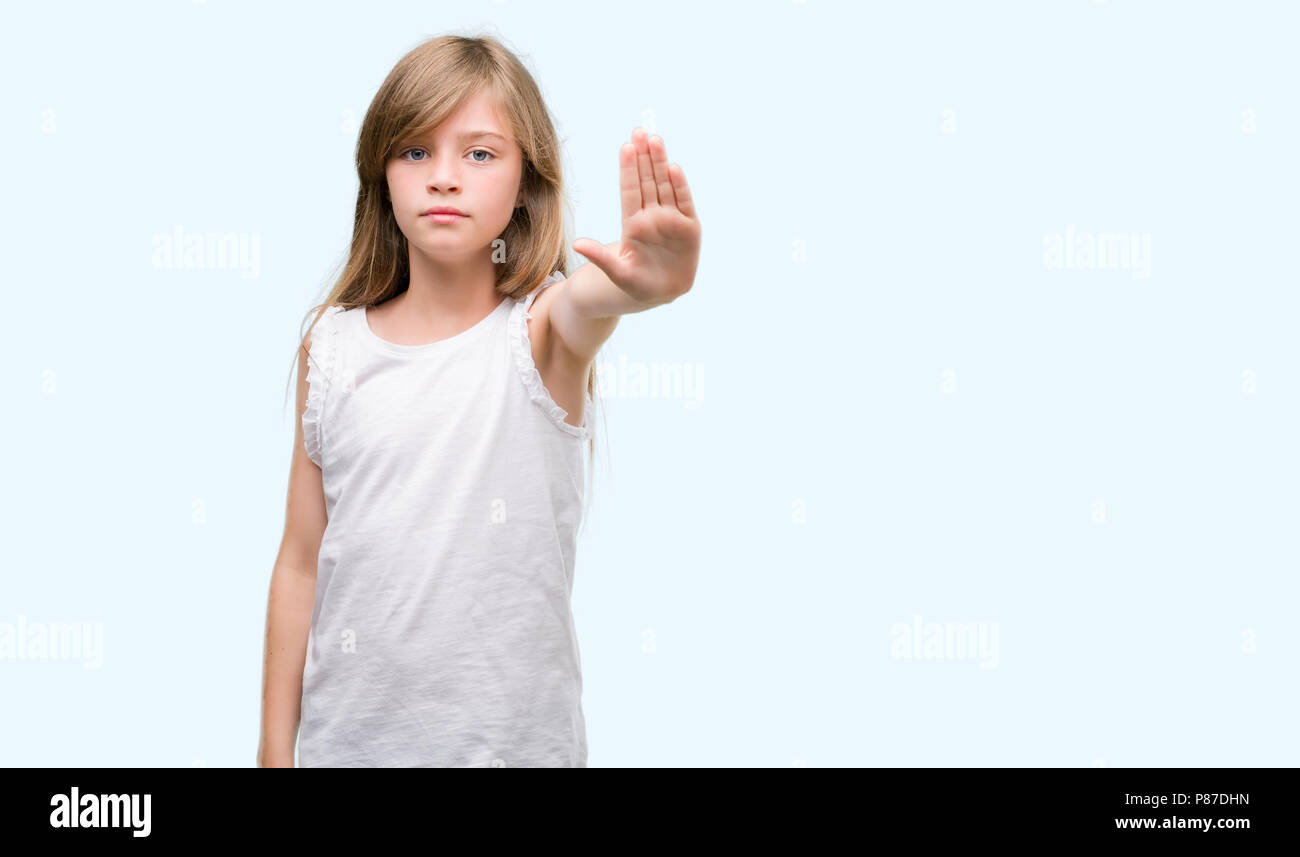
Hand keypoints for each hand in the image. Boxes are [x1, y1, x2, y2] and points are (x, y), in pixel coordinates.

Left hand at [572, 127, 700, 306]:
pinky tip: (674, 169)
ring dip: (661, 164)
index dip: (629, 169)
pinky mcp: (689, 228)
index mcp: (633, 224)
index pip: (630, 190)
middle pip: (647, 182)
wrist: (661, 294)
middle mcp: (652, 217)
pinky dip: (680, 187)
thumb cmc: (635, 284)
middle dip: (644, 157)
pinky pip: (684, 203)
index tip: (626, 147)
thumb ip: (601, 258)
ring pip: (665, 186)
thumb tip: (578, 245)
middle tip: (641, 131)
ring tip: (655, 141)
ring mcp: (671, 220)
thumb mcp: (616, 273)